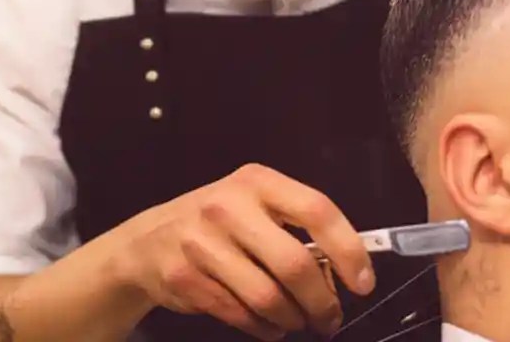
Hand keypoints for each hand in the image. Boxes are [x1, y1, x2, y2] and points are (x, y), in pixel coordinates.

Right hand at [113, 164, 375, 339]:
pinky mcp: (185, 278)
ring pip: (267, 297)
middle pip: (294, 263)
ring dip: (293, 319)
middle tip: (331, 318)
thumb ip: (294, 225)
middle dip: (321, 300)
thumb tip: (344, 269)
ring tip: (300, 323)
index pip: (316, 210)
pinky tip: (271, 326)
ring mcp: (202, 243)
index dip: (348, 249)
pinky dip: (265, 328)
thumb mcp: (253, 204)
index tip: (362, 282)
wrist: (147, 242)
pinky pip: (240, 314)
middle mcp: (228, 206)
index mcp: (257, 182)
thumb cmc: (218, 223)